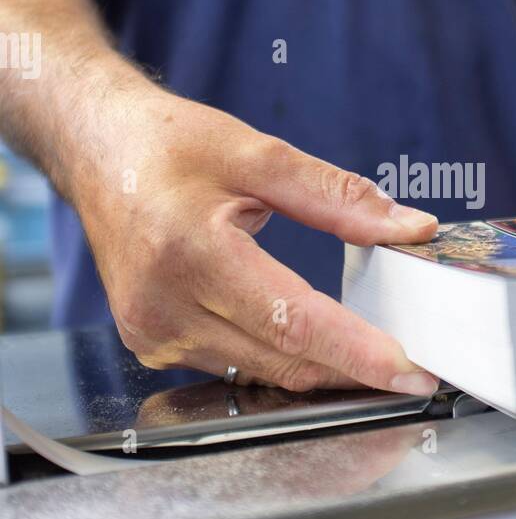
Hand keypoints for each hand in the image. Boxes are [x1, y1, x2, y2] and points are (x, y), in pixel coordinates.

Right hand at [76, 88, 440, 393]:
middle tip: (415, 366)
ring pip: (262, 372)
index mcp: (190, 251)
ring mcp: (152, 333)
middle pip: (283, 359)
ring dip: (321, 368)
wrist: (97, 151)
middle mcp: (165, 305)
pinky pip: (235, 366)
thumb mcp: (258, 154)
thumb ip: (339, 197)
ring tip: (371, 351)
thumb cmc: (167, 146)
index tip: (412, 372)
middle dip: (354, 368)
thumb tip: (409, 228)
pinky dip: (280, 358)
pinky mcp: (151, 344)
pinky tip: (312, 342)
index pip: (292, 322)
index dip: (358, 353)